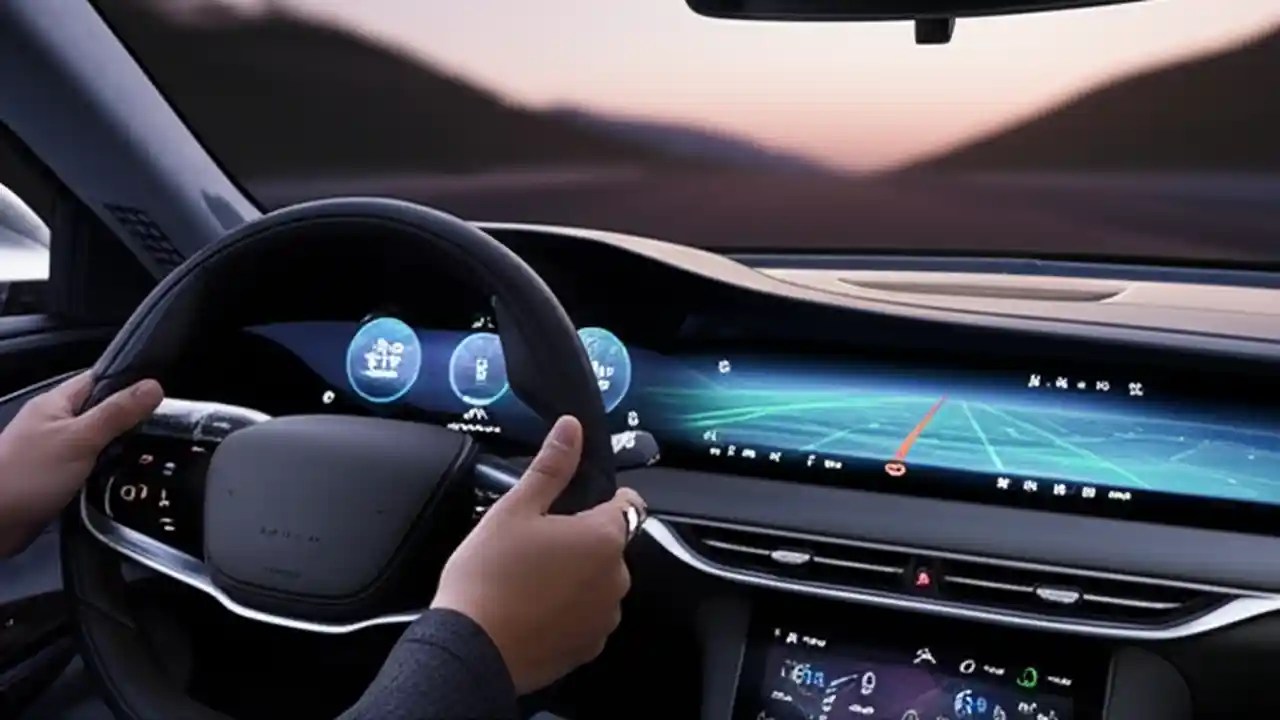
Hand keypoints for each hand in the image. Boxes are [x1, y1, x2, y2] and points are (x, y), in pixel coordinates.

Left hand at [0, 371, 162, 556]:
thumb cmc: (28, 474)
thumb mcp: (79, 439)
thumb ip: (117, 413)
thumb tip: (154, 386)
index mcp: (56, 403)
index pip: (100, 379)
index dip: (130, 383)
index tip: (163, 396)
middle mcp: (55, 424)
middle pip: (103, 413)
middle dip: (132, 421)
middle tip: (167, 431)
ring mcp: (56, 453)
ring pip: (100, 443)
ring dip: (122, 451)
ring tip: (155, 455)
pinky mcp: (59, 480)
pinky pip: (92, 469)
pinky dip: (109, 473)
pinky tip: (128, 480)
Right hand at [431, 416, 643, 694]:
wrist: (470, 650)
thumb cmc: (488, 574)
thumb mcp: (514, 509)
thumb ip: (551, 467)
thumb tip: (572, 426)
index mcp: (603, 539)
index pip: (629, 505)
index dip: (606, 499)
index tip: (574, 504)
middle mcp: (616, 579)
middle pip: (610, 547)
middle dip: (583, 541)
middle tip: (537, 543)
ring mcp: (604, 618)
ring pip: (599, 583)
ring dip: (579, 577)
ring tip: (531, 579)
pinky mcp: (589, 648)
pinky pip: (588, 617)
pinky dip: (570, 611)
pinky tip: (534, 609)